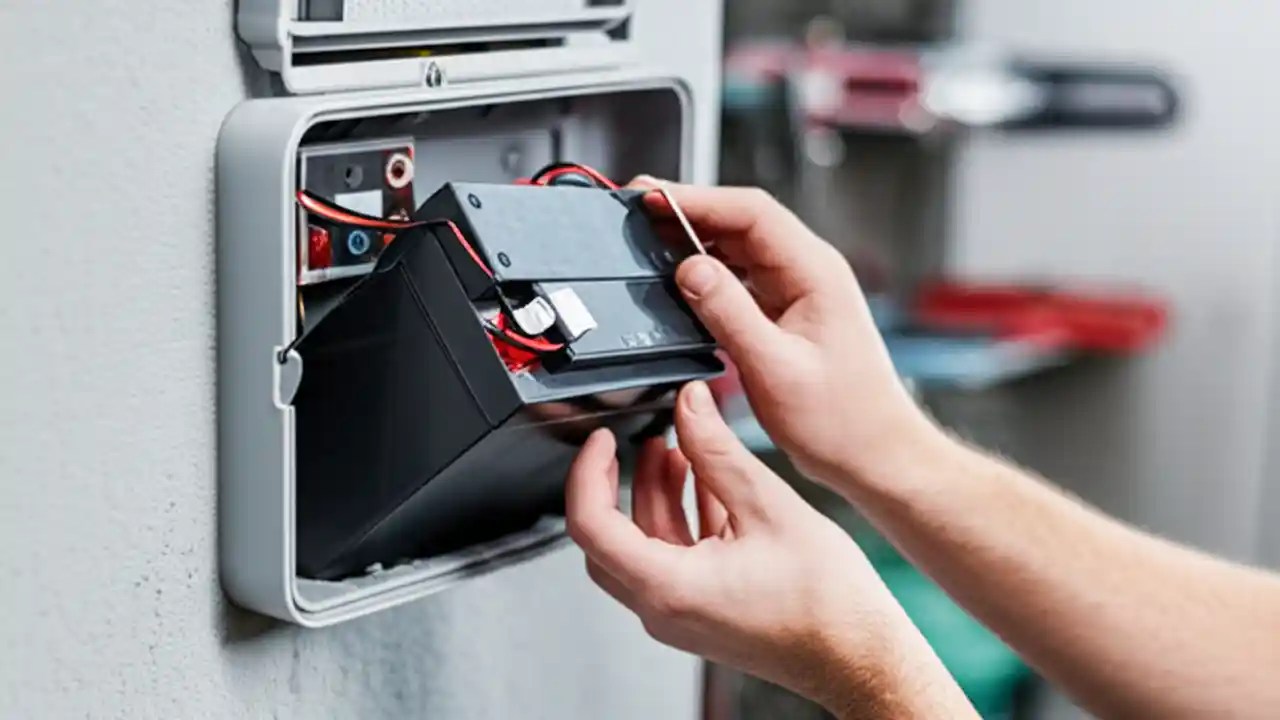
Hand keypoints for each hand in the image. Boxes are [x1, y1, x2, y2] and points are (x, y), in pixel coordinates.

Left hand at [566, 382, 969, 716]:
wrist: (861, 656)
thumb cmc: (828, 604)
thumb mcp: (768, 506)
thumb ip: (719, 451)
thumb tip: (691, 405)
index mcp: (668, 587)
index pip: (591, 525)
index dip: (588, 473)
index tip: (603, 439)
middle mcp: (664, 609)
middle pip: (609, 537)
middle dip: (618, 481)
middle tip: (632, 440)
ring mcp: (682, 613)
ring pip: (643, 545)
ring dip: (655, 494)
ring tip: (679, 448)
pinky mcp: (703, 610)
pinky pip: (673, 558)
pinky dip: (681, 517)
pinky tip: (708, 482)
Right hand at [636, 179, 940, 492]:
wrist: (874, 454)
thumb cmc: (842, 420)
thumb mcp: (774, 367)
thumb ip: (728, 313)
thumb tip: (688, 269)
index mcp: (815, 272)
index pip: (751, 212)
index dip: (696, 199)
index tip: (652, 198)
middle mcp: (809, 272)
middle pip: (741, 221)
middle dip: (688, 212)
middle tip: (638, 211)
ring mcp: (799, 290)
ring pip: (739, 247)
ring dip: (695, 241)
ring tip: (651, 241)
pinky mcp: (787, 312)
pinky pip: (741, 277)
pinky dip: (708, 273)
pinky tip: (681, 281)